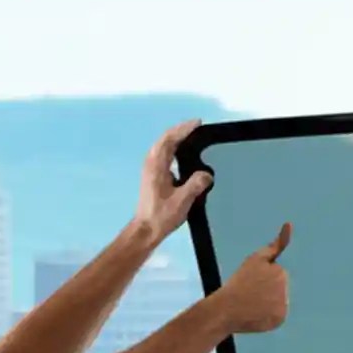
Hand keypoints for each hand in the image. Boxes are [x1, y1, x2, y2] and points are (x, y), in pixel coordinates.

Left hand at [133, 119, 213, 242]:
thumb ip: (195, 185)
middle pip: (165, 139)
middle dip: (180, 130)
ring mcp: (150, 169)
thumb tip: (207, 175)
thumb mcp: (182, 201)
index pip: (170, 140)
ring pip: (163, 146)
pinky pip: (163, 155)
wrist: (146, 230)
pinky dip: (173, 149)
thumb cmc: (161, 216)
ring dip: (176, 139)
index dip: (183, 129)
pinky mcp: (152, 176)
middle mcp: (151, 164)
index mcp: (157, 166)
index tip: (197, 123)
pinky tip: (183, 154)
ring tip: (191, 136)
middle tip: (196, 126)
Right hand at [217, 223, 292, 333]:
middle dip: (268, 289)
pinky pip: (276, 316)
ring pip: (278, 301)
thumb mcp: (255, 259)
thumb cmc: (238, 282)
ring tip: (251, 304)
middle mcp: (286, 290)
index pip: (276, 274)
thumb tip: (289, 225)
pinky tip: (256, 314)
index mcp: (281, 273)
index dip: (262, 277)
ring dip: (268, 302)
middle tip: (250, 293)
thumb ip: (275, 245)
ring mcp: (284, 305)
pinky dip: (268, 316)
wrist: (227, 309)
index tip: (251, 282)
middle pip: (280, 287)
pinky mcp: (280, 319)